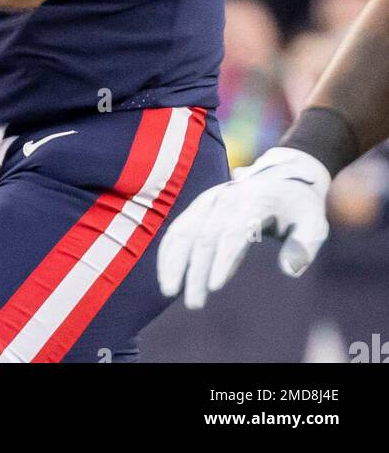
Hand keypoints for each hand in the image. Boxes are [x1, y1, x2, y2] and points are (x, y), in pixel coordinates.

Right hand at [157, 146, 330, 308]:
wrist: (286, 176)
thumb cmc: (301, 208)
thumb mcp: (314, 224)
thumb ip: (304, 247)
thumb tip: (288, 270)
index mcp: (254, 201)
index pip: (232, 232)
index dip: (222, 259)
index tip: (214, 287)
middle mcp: (227, 197)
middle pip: (204, 235)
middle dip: (195, 270)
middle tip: (194, 304)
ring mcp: (210, 199)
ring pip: (184, 229)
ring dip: (173, 260)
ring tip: (169, 291)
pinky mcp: (201, 205)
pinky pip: (179, 227)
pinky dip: (169, 251)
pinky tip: (167, 275)